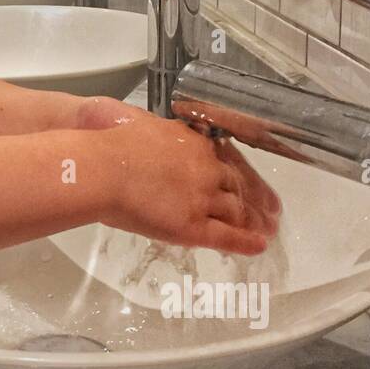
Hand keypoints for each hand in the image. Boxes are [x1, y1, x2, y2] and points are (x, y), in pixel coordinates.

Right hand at [79, 97, 280, 255]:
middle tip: (267, 207)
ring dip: (253, 220)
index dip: (231, 171)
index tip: (237, 178)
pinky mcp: (194, 225)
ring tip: (266, 229)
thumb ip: (150, 129)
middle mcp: (206, 167)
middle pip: (234, 183)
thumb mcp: (135, 122)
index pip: (222, 158)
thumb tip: (142, 126)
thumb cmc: (109, 143)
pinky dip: (245, 242)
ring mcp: (203, 197)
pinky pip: (227, 236)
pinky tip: (258, 246)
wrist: (102, 168)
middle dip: (252, 196)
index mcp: (192, 142)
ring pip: (236, 210)